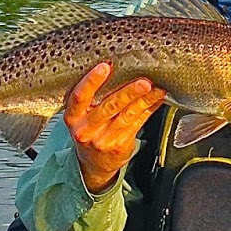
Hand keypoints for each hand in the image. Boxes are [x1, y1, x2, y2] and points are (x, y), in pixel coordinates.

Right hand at [65, 62, 165, 193]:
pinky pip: (138, 123)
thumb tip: (119, 65)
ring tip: (156, 88)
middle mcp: (86, 130)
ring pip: (127, 115)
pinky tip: (157, 99)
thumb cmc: (89, 131)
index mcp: (73, 117)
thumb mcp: (82, 115)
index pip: (79, 97)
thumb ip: (94, 96)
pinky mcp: (120, 146)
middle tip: (143, 81)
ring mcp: (104, 140)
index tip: (105, 66)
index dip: (91, 81)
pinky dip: (149, 109)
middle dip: (128, 92)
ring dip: (144, 100)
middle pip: (109, 107)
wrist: (93, 164)